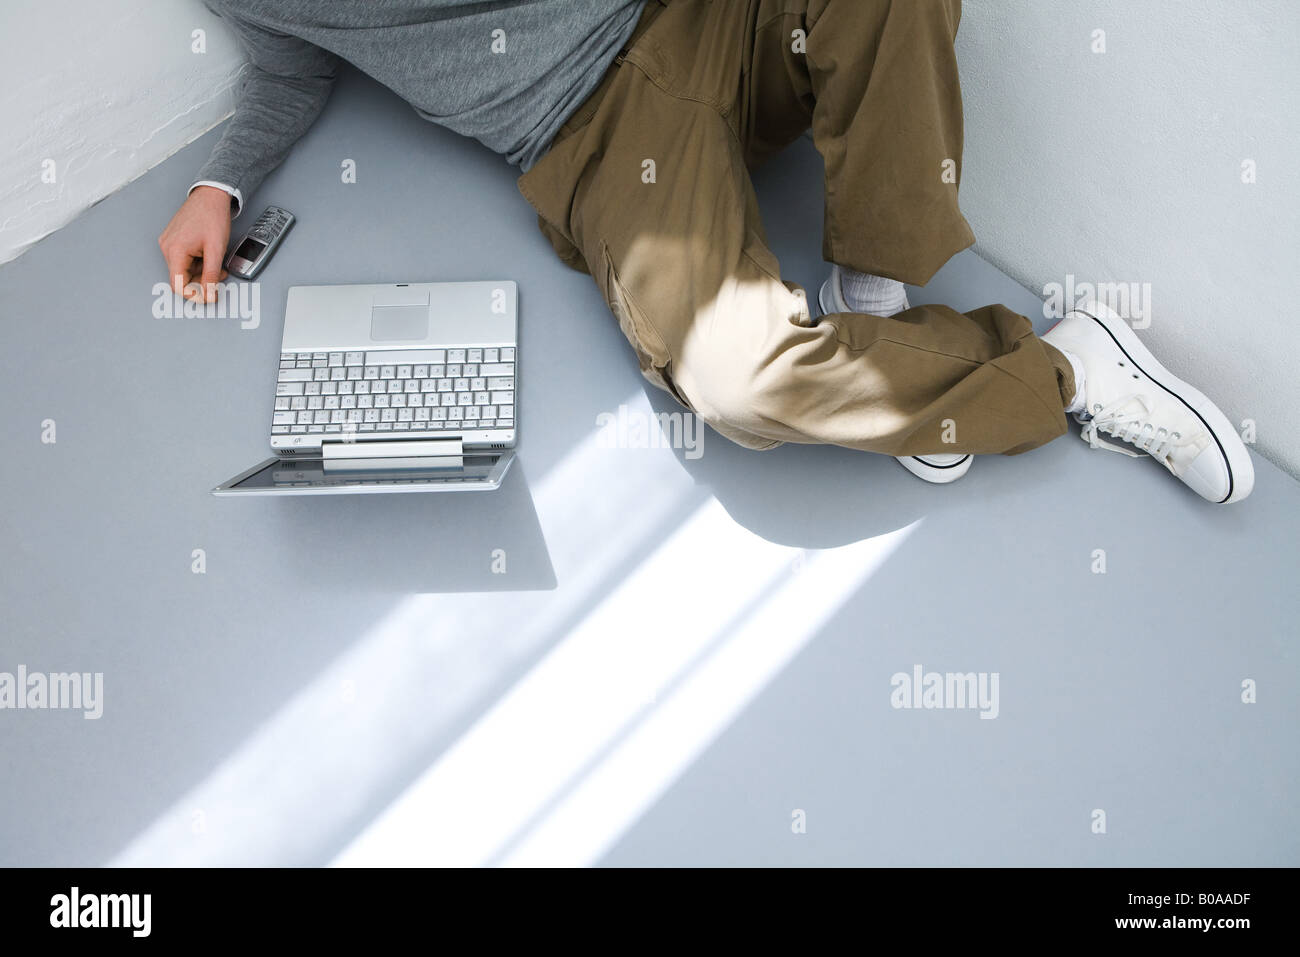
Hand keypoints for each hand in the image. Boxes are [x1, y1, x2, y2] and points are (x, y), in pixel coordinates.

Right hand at [158, 186, 232, 302]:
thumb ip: (211, 275)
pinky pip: (184, 259)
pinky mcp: (173, 240)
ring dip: (202, 271)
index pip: (178, 284)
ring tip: (216, 261)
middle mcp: (167, 247)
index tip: (208, 297)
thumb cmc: (212, 216)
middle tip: (220, 274)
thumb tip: (209, 294)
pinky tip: (208, 254)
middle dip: (202, 281)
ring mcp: (168, 243)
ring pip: (184, 269)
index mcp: (175, 250)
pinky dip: (198, 262)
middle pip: (182, 277)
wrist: (211, 196)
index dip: (194, 295)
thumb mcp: (216, 250)